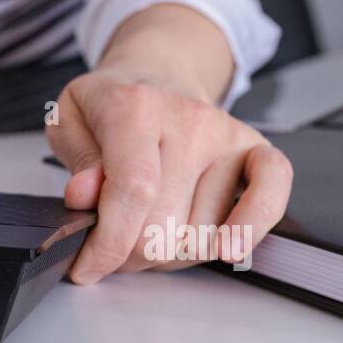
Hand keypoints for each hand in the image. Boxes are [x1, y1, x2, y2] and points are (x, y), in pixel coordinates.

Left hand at [46, 5, 292, 282]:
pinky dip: (250, 230)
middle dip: (129, 253)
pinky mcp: (257, 149)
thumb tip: (85, 196)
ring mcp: (226, 135)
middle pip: (163, 226)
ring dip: (169, 252)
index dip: (108, 244)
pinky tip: (228, 248)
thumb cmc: (110, 107)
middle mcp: (188, 120)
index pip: (132, 191)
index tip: (87, 267)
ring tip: (148, 227)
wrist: (158, 74)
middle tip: (112, 243)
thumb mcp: (70, 121)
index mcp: (134, 108)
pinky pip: (272, 196)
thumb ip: (77, 162)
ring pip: (201, 236)